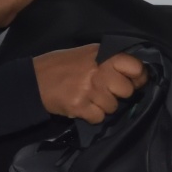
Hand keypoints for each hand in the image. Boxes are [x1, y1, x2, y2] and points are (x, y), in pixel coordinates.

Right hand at [32, 45, 148, 123]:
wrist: (33, 80)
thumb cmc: (60, 65)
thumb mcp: (85, 53)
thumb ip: (107, 60)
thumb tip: (133, 72)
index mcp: (100, 54)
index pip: (134, 66)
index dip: (138, 76)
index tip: (135, 81)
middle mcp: (97, 70)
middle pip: (126, 90)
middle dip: (117, 94)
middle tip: (103, 90)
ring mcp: (89, 88)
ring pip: (113, 107)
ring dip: (103, 106)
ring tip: (87, 97)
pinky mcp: (80, 105)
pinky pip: (99, 117)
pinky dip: (92, 115)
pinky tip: (81, 106)